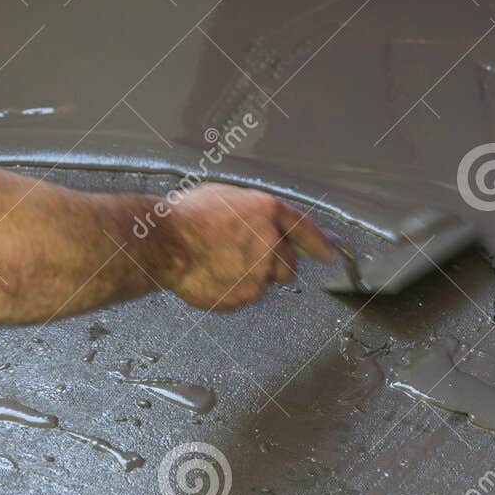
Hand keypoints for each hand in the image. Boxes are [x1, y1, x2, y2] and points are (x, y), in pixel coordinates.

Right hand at [156, 184, 334, 310]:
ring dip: (250, 278)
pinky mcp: (244, 297)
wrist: (166, 243)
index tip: (329, 253)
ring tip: (220, 265)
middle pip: (289, 265)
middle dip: (275, 266)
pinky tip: (211, 277)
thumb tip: (260, 222)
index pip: (305, 229)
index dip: (319, 243)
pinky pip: (243, 297)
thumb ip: (252, 212)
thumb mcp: (225, 196)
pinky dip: (231, 291)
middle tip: (246, 260)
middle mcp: (271, 243)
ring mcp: (259, 274)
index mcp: (267, 212)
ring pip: (265, 283)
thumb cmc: (186, 216)